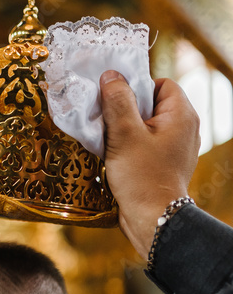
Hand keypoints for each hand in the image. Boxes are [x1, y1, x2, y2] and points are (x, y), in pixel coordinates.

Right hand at [101, 71, 199, 258]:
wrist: (153, 218)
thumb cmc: (141, 176)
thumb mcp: (124, 135)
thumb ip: (118, 102)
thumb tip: (111, 76)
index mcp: (182, 115)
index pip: (161, 84)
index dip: (137, 87)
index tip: (114, 100)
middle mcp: (186, 128)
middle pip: (153, 104)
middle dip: (128, 108)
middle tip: (107, 120)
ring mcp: (178, 147)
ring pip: (149, 124)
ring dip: (127, 127)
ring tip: (110, 139)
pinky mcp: (167, 162)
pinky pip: (148, 142)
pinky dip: (132, 143)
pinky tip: (117, 154)